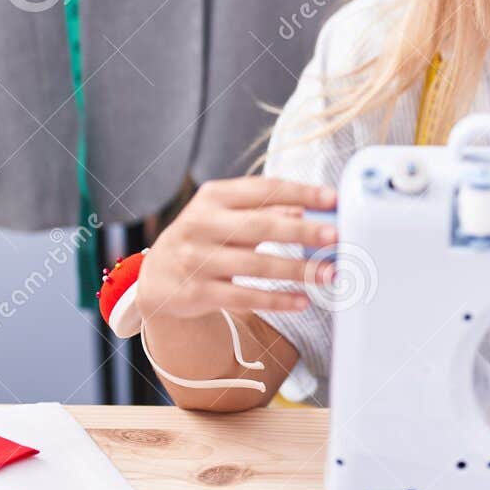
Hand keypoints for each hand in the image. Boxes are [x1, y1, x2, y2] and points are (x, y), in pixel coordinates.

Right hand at [137, 177, 337, 323]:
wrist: (154, 278)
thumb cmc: (203, 239)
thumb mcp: (226, 216)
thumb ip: (264, 210)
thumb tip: (308, 210)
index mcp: (213, 197)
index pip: (262, 189)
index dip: (300, 192)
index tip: (332, 198)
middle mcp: (201, 224)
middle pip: (260, 226)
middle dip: (302, 232)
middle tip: (335, 236)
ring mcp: (197, 260)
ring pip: (256, 266)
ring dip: (297, 270)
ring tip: (329, 273)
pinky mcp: (197, 292)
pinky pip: (244, 297)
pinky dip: (276, 299)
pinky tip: (302, 301)